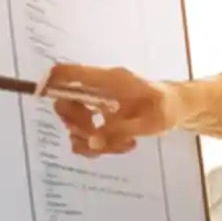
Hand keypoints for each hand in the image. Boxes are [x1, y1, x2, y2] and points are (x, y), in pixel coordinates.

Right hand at [43, 64, 178, 156]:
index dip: (51, 82)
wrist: (180, 109)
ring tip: (123, 144)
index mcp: (108, 81)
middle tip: (98, 135)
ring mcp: (99, 107)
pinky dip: (102, 147)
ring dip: (94, 141)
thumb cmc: (167, 108)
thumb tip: (92, 140)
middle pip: (65, 103)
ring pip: (77, 126)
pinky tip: (126, 145)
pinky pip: (89, 138)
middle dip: (77, 124)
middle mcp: (98, 92)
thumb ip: (120, 130)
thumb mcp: (150, 122)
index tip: (41, 95)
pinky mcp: (103, 121)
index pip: (69, 73)